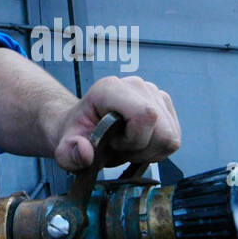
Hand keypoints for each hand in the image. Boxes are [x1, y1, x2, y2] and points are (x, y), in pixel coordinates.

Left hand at [51, 75, 181, 172]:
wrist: (85, 128)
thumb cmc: (77, 136)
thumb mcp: (64, 150)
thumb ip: (69, 153)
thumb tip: (85, 152)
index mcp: (110, 88)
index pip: (145, 116)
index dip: (133, 140)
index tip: (113, 143)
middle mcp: (136, 85)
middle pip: (161, 131)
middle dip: (141, 150)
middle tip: (118, 148)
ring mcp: (154, 93)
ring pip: (170, 138)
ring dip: (149, 151)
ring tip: (127, 146)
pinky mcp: (165, 105)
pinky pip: (174, 139)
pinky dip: (157, 150)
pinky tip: (138, 145)